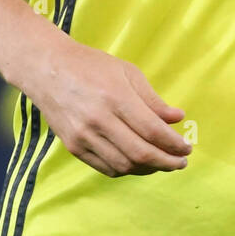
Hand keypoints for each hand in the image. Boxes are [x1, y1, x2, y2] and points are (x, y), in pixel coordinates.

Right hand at [20, 30, 192, 177]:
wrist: (47, 69)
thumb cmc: (91, 66)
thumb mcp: (127, 73)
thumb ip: (153, 100)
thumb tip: (178, 118)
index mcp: (116, 97)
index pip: (153, 130)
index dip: (174, 143)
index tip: (187, 147)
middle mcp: (98, 120)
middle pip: (140, 153)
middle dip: (166, 161)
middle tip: (181, 162)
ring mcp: (83, 136)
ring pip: (124, 165)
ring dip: (148, 168)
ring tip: (162, 162)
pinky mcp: (73, 147)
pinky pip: (106, 168)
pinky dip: (127, 169)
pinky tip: (138, 163)